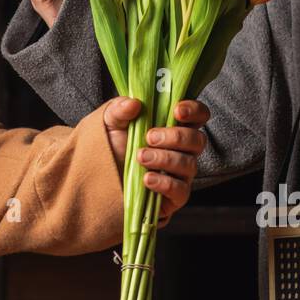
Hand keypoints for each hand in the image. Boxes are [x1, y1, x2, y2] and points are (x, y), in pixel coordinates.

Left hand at [102, 98, 209, 226]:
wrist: (100, 178)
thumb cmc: (112, 145)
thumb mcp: (110, 121)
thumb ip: (120, 108)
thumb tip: (134, 103)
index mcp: (174, 126)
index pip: (199, 115)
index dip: (194, 111)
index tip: (177, 111)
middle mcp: (183, 149)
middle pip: (198, 140)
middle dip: (175, 137)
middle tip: (149, 137)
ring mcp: (181, 173)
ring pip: (189, 164)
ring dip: (164, 159)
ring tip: (140, 157)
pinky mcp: (174, 196)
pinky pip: (181, 190)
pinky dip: (164, 183)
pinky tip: (146, 178)